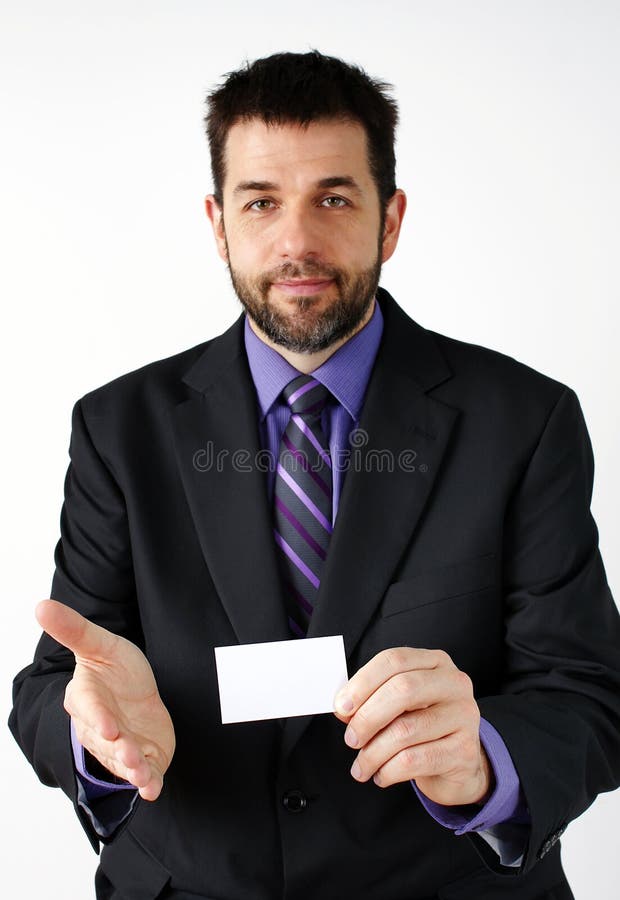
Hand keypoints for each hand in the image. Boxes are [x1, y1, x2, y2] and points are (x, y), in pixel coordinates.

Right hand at [36, 599, 174, 800]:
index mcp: (86, 698)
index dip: (98, 719)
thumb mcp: (99, 644)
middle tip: (128, 752)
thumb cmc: (114, 669)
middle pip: (106, 741)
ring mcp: (120, 746)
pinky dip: (148, 783)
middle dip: (118, 749)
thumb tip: (41, 605)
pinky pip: (144, 774)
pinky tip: (152, 789)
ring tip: (142, 774)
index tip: (108, 728)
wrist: (137, 694)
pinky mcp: (142, 757)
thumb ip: (74, 629)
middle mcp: (100, 726)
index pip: (89, 709)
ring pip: (123, 761)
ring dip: (132, 769)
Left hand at [333, 647, 492, 805]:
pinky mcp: (464, 750)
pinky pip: (415, 760)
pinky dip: (389, 771)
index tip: (341, 706)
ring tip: (362, 765)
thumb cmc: (423, 727)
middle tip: (351, 738)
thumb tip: (343, 708)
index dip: (363, 682)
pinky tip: (382, 775)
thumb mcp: (399, 706)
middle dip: (367, 717)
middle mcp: (454, 683)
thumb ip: (372, 700)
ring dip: (374, 752)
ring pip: (405, 730)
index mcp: (435, 662)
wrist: (458, 764)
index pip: (394, 660)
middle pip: (402, 689)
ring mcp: (463, 715)